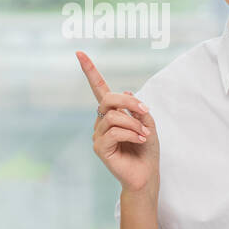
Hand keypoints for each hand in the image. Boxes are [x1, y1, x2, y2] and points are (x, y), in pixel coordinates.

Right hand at [76, 51, 159, 194]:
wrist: (146, 174)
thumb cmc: (146, 150)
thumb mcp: (148, 124)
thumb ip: (138, 110)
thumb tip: (129, 93)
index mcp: (112, 113)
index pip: (99, 89)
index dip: (90, 71)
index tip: (80, 53)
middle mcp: (102, 122)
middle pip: (108, 99)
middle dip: (128, 102)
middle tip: (146, 112)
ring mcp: (99, 134)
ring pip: (114, 117)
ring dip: (134, 123)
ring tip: (144, 134)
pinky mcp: (100, 148)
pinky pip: (115, 132)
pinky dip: (131, 133)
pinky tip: (139, 140)